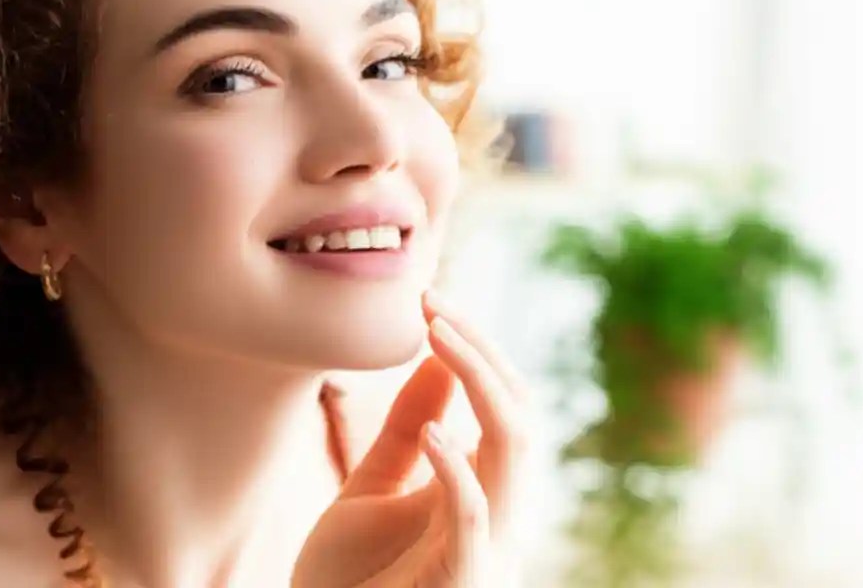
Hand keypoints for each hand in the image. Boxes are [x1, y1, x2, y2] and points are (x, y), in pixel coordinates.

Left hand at [292, 291, 528, 587]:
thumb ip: (404, 432)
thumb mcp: (370, 491)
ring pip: (513, 451)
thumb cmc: (345, 585)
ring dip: (481, 384)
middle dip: (483, 351)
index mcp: (479, 490)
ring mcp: (485, 546)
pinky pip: (476, 517)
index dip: (478, 349)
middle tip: (436, 302)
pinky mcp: (462, 579)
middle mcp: (495, 513)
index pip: (504, 405)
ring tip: (440, 336)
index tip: (433, 302)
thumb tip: (433, 361)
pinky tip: (433, 433)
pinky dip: (460, 469)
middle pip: (518, 414)